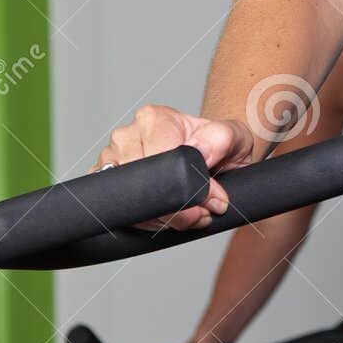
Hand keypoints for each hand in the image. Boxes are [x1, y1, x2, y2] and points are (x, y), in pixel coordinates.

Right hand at [88, 104, 253, 231]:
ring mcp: (113, 161)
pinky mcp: (108, 186)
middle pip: (142, 184)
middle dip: (176, 208)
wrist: (217, 158)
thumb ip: (220, 139)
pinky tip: (167, 217)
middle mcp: (128, 137)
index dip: (183, 186)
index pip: (158, 159)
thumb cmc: (220, 146)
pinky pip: (122, 215)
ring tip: (187, 213)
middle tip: (201, 211)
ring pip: (132, 204)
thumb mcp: (234, 136)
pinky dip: (148, 223)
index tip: (206, 199)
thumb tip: (198, 152)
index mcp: (154, 119)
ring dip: (164, 218)